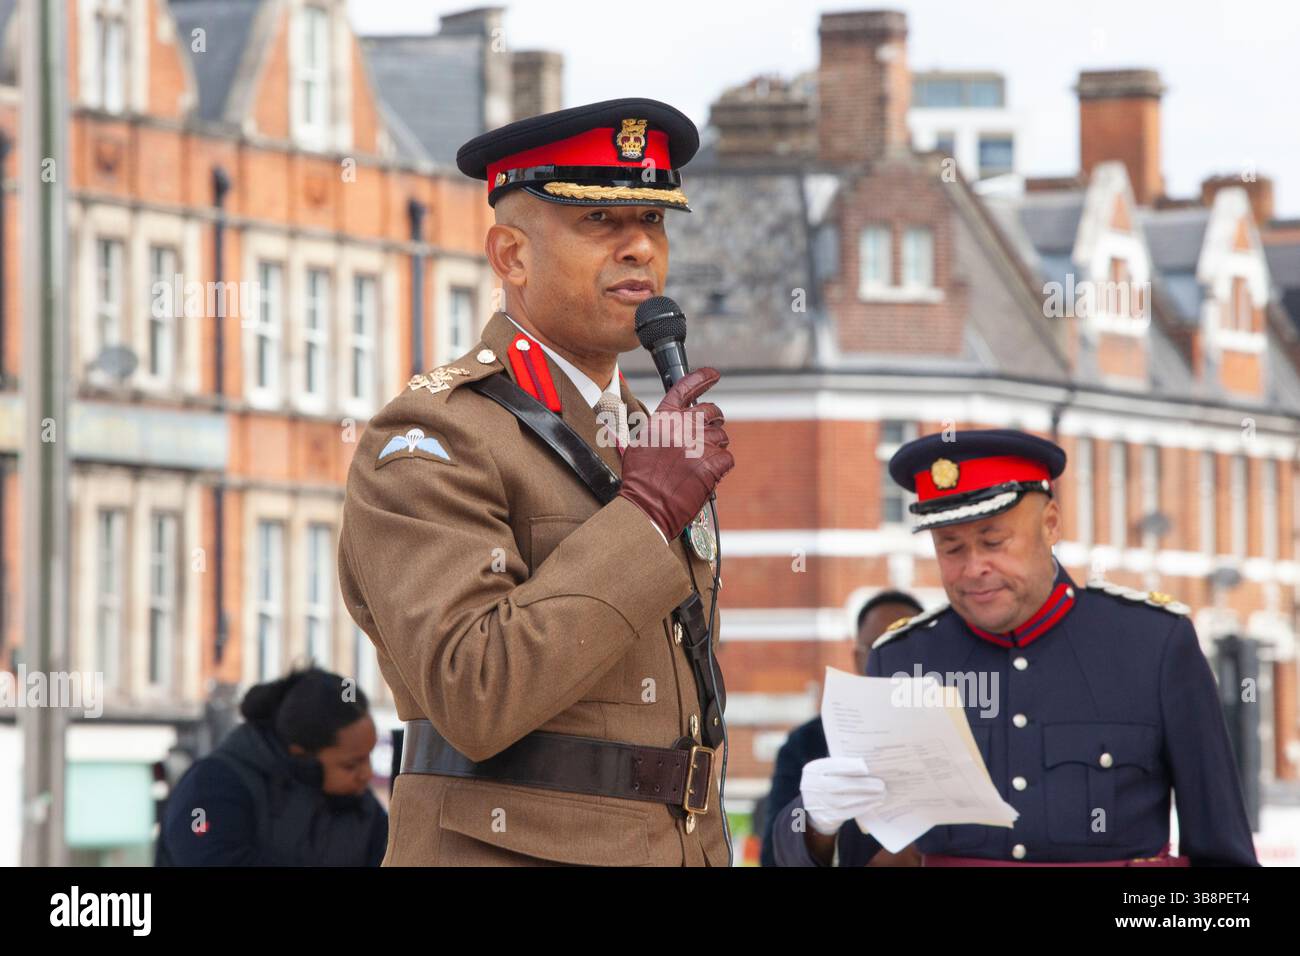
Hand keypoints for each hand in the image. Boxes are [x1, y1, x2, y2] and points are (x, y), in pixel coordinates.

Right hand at [618, 367, 733, 539]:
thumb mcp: (638, 446)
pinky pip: (728, 458)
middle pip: (711, 411)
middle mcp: (682, 426)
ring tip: (701, 464)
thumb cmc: (640, 481)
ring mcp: (699, 443)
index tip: (713, 374)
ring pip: (721, 436)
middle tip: (711, 432)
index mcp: (663, 419)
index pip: (685, 389)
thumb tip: (662, 428)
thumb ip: (654, 430)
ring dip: (716, 448)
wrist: (646, 506)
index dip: (702, 378)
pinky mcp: (712, 462)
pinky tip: (708, 475)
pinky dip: (721, 467)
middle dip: (715, 420)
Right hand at [800, 756, 886, 835]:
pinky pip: (847, 813)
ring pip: (844, 801)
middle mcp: (812, 786)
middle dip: (862, 784)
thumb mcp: (828, 770)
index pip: (831, 766)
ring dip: (866, 797)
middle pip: (839, 785)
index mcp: (813, 770)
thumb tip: (867, 765)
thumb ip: (842, 766)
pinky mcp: (826, 817)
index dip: (849, 767)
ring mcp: (818, 804)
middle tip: (880, 784)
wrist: (814, 804)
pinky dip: (862, 807)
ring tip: (881, 794)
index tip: (866, 768)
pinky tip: (873, 803)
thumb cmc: (828, 780)